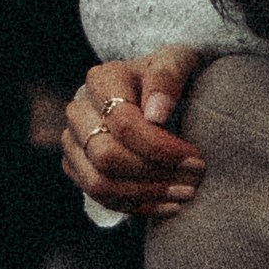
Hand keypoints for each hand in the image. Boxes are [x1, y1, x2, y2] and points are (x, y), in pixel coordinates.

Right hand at [60, 52, 206, 218]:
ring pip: (98, 184)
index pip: (124, 124)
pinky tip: (170, 205)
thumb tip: (155, 114)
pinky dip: (137, 206)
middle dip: (154, 175)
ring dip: (146, 196)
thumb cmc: (171, 76)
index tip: (195, 159)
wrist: (158, 93)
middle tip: (194, 182)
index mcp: (101, 80)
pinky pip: (99, 198)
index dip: (160, 148)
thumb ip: (168, 76)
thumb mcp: (178, 62)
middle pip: (106, 157)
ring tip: (185, 196)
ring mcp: (73, 141)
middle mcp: (78, 110)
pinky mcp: (76, 166)